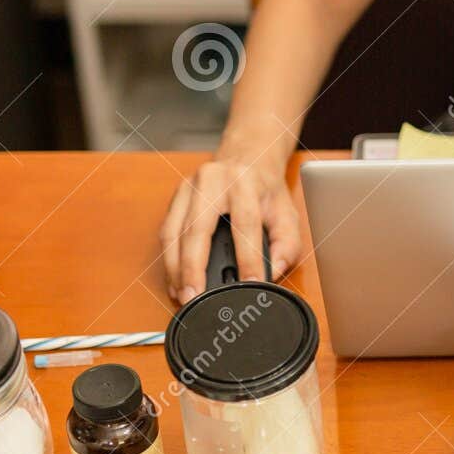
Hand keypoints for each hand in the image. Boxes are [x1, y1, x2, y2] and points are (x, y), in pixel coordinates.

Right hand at [159, 156, 300, 302]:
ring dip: (175, 268)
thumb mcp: (287, 212)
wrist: (246, 156)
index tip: (249, 284)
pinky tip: (175, 280)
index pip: (246, 225)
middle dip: (194, 268)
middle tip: (195, 296)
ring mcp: (189, 187)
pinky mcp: (176, 197)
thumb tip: (273, 272)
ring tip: (182, 294)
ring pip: (174, 232)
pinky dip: (169, 260)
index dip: (248, 258)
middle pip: (197, 229)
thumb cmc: (265, 190)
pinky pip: (167, 232)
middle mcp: (212, 181)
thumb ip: (287, 244)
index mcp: (244, 183)